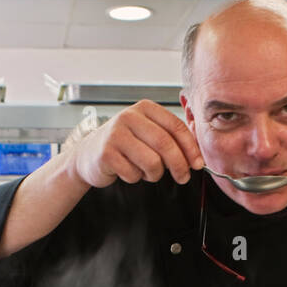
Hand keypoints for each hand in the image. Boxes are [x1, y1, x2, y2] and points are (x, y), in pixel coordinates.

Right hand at [70, 100, 204, 188]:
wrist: (89, 154)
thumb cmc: (124, 145)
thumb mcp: (147, 133)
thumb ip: (170, 138)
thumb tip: (197, 155)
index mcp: (145, 108)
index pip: (175, 127)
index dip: (190, 148)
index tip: (198, 164)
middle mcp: (129, 117)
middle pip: (165, 144)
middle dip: (179, 165)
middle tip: (183, 177)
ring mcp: (116, 134)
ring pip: (152, 162)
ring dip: (155, 174)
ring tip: (147, 172)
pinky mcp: (106, 153)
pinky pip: (133, 173)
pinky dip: (135, 178)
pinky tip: (128, 171)